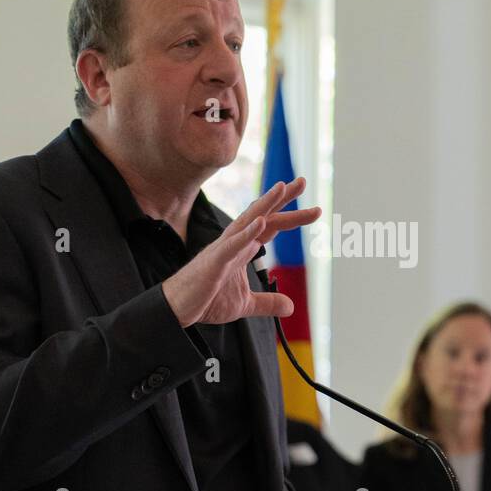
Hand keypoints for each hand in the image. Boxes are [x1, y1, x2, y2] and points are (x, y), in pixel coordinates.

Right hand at [162, 179, 319, 327]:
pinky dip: (247, 233)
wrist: (176, 309)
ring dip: (265, 204)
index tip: (313, 208)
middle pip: (262, 215)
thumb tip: (291, 306)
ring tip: (281, 188)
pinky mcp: (214, 261)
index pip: (270, 226)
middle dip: (282, 198)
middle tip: (303, 181)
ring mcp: (223, 249)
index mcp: (242, 249)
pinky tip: (261, 223)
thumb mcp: (245, 304)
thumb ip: (268, 303)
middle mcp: (234, 242)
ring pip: (247, 221)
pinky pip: (232, 244)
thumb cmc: (205, 301)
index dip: (290, 216)